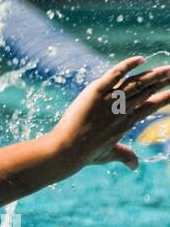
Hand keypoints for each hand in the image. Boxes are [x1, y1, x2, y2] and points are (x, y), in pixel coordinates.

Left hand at [44, 56, 169, 171]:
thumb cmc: (85, 155)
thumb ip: (125, 156)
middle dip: (162, 81)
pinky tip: (141, 59)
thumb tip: (135, 167)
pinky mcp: (96, 91)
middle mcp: (123, 109)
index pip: (151, 106)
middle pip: (146, 91)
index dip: (164, 98)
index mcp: (127, 122)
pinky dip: (128, 65)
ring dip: (152, 74)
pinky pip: (115, 74)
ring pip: (136, 82)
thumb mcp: (108, 155)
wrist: (67, 151)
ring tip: (167, 68)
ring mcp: (110, 100)